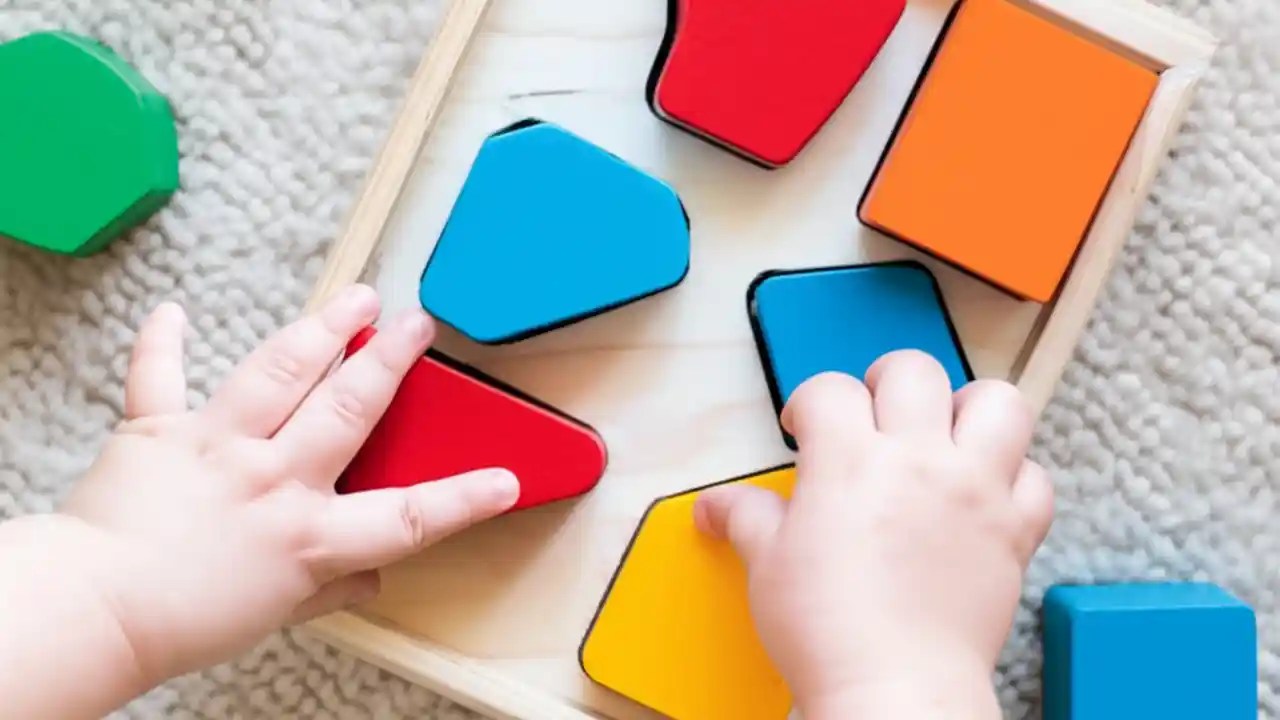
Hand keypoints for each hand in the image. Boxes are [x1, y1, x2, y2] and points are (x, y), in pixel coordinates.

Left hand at [7, 285, 517, 699]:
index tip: (506, 479)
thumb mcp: (275, 616)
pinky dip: (164, 341)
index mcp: (307, 535)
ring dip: (323, 329)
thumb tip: (370, 578)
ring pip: (281, 371)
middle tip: (418, 327)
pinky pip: (162, 375)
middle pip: (348, 408)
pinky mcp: (159, 428)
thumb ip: (331, 590)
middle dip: (391, 362)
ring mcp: (217, 446)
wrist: (93, 614)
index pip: (406, 516)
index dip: (464, 498)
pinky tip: (174, 312)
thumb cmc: (179, 623)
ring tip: (355, 299)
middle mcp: (272, 480)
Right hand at [695, 351, 1052, 718]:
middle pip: (915, 370)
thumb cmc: (826, 631)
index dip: (809, 403)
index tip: (804, 431)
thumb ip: (744, 517)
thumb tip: (714, 505)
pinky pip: (1036, 478)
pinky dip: (1015, 477)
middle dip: (885, 381)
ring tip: (944, 432)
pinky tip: (984, 493)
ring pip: (999, 402)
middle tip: (872, 417)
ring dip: (969, 407)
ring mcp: (976, 490)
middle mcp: (919, 460)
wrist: (894, 690)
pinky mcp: (1014, 531)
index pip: (830, 389)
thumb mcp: (766, 565)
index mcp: (850, 459)